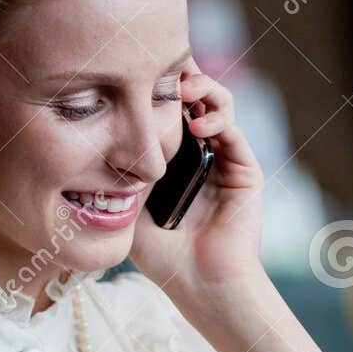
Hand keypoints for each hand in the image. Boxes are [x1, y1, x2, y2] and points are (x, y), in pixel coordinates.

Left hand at [128, 61, 264, 298]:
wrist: (200, 284)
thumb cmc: (163, 256)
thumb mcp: (129, 205)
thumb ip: (123, 168)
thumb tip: (108, 127)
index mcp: (171, 161)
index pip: (164, 110)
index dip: (152, 86)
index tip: (131, 70)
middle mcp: (199, 154)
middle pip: (192, 98)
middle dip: (178, 76)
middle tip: (160, 67)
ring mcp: (223, 160)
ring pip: (217, 105)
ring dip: (201, 88)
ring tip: (182, 88)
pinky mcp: (244, 170)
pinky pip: (233, 132)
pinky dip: (217, 118)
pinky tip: (196, 124)